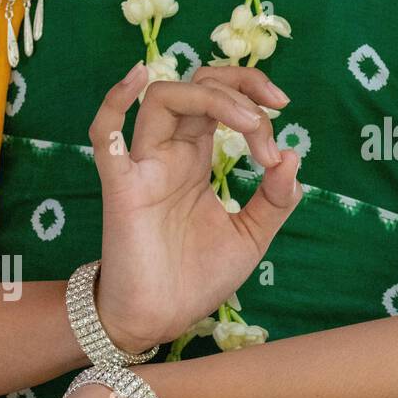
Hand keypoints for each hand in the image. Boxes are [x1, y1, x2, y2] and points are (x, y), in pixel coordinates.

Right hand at [91, 63, 302, 352]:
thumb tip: (294, 155)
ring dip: (212, 96)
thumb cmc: (196, 279)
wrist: (161, 320)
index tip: (278, 156)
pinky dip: (115, 100)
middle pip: (196, 87)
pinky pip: (104, 135)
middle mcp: (169, 155)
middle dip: (241, 89)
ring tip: (248, 122)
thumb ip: (275, 199)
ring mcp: (143, 167)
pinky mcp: (121, 188)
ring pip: (164, 98)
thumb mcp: (251, 237)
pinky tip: (137, 76)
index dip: (259, 116)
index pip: (224, 106)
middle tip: (272, 116)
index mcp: (195, 161)